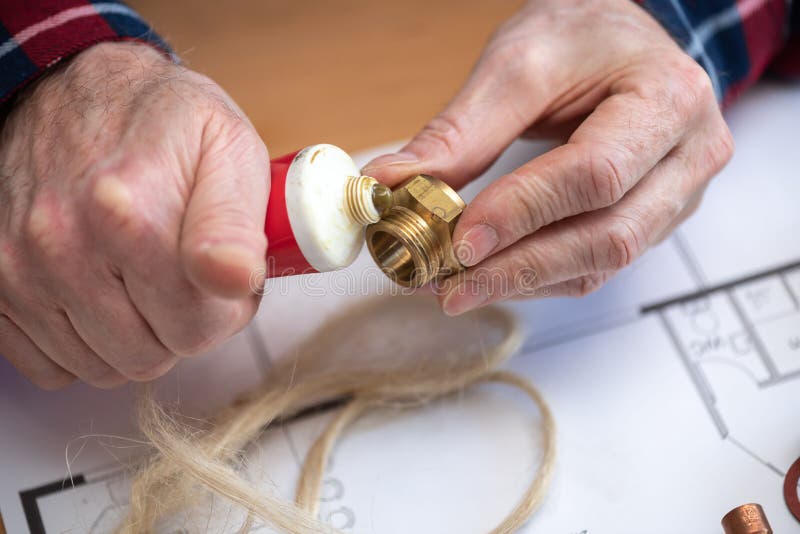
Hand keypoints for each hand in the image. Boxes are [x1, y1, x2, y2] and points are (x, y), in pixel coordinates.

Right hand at [0, 42, 268, 388]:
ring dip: (134, 334)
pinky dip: (84, 343)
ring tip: (142, 275)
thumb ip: (238, 223)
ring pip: (102, 367)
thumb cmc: (162, 122)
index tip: (221, 277)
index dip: (223, 310)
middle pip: (149, 356)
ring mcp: (19, 268)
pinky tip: (102, 292)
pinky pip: (49, 364)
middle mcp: (62, 244)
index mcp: (130, 213)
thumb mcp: (229, 150)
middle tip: (183, 273)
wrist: (72, 92)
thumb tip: (234, 279)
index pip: (196, 330)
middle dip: (180, 323)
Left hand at [363, 0, 732, 314]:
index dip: (524, 212)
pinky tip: (491, 277)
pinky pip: (596, 266)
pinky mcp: (652, 220)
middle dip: (518, 268)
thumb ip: (462, 130)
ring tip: (455, 286)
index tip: (460, 238)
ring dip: (523, 282)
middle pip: (607, 236)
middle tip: (447, 284)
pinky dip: (539, 278)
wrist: (620, 42)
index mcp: (667, 101)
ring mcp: (676, 196)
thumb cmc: (581, 36)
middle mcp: (688, 156)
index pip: (595, 175)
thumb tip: (395, 182)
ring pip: (601, 263)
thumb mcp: (517, 63)